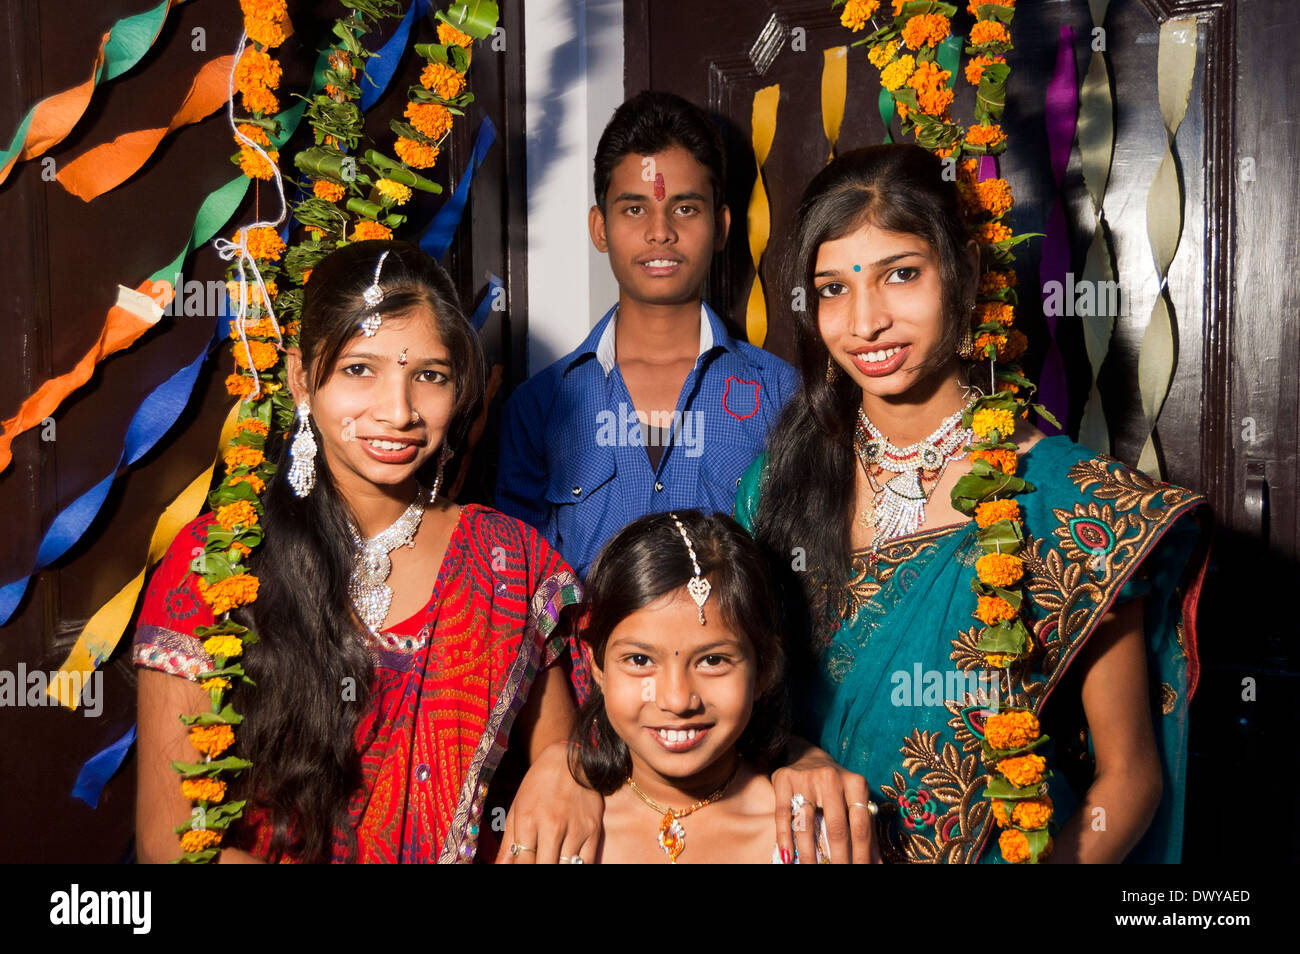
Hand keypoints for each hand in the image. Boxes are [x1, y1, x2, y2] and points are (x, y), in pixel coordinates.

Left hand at [496, 741, 603, 863]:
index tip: (522, 867)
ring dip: (556, 867)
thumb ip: (509, 843)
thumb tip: (500, 867)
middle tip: (539, 862)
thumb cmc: (539, 784)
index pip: (523, 863)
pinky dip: (576, 867)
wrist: (572, 759)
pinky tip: (566, 863)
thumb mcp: (517, 809)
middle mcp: (552, 826)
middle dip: (539, 869)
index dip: (520, 872)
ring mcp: (576, 829)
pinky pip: (586, 863)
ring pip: (565, 868)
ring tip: (550, 860)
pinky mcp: (594, 831)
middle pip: (544, 868)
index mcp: (528, 820)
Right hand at [771, 740, 879, 863]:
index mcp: (855, 784)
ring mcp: (806, 779)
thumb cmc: (835, 785)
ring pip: (807, 824)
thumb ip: (866, 829)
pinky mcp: (784, 781)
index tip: (860, 871)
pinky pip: (783, 816)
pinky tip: (787, 858)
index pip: (861, 827)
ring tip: (811, 871)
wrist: (806, 754)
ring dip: (809, 855)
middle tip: (837, 876)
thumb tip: (878, 863)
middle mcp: (831, 778)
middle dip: (839, 859)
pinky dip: (785, 839)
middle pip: (836, 828)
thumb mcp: (854, 799)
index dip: (862, 855)